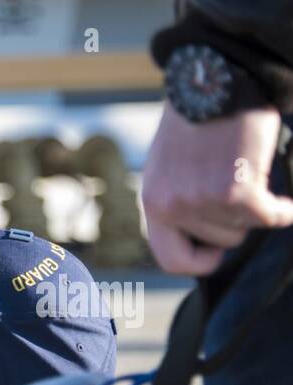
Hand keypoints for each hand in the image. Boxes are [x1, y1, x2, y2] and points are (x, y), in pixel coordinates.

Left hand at [142, 103, 292, 274]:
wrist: (215, 77)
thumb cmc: (197, 118)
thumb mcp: (169, 166)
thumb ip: (177, 199)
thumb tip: (198, 234)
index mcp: (153, 202)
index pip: (172, 260)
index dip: (200, 260)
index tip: (216, 246)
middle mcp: (172, 206)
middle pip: (218, 242)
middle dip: (236, 223)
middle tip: (242, 195)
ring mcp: (202, 201)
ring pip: (242, 228)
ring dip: (255, 208)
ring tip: (253, 178)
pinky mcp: (237, 191)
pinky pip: (270, 217)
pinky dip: (284, 211)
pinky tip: (288, 205)